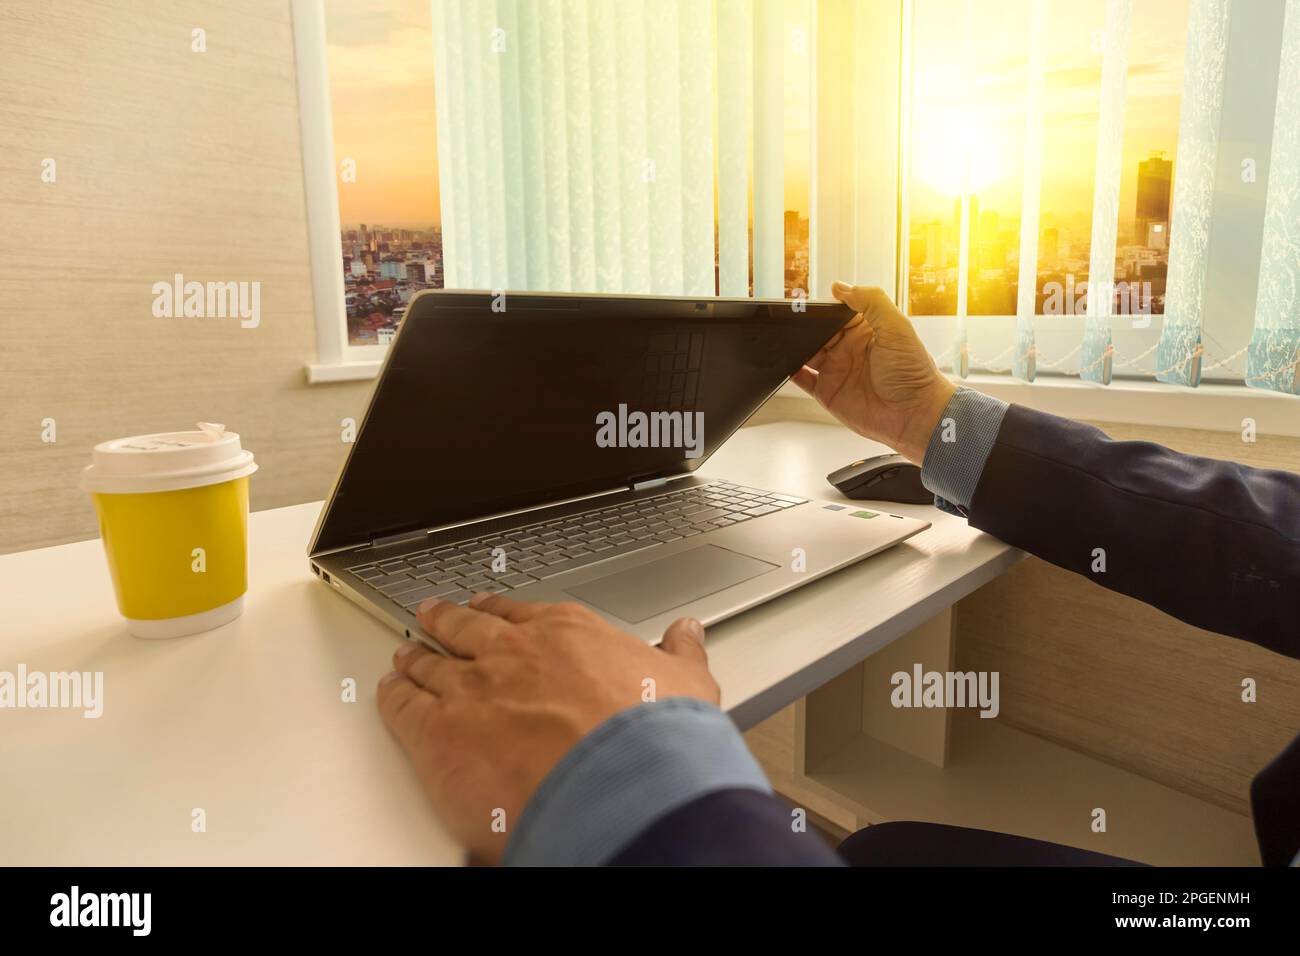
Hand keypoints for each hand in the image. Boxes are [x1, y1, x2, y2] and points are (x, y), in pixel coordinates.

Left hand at [376, 593, 719, 864]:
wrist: (622, 784)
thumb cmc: (653, 737)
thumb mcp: (685, 683)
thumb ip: (679, 653)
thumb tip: (688, 632)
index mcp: (565, 633)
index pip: (519, 613)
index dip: (498, 611)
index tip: (488, 608)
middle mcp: (512, 652)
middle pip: (464, 627)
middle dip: (445, 621)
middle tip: (431, 615)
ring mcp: (471, 689)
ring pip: (428, 664)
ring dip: (414, 659)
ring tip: (404, 657)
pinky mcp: (440, 735)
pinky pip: (402, 706)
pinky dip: (393, 697)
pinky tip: (390, 694)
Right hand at [792, 282, 954, 463]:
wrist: (914, 414)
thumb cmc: (913, 372)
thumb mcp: (897, 327)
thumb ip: (872, 302)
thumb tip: (841, 287)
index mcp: (865, 330)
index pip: (836, 313)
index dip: (822, 309)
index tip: (805, 304)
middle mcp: (849, 349)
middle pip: (817, 332)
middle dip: (803, 326)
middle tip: (788, 321)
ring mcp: (837, 370)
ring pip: (806, 353)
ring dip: (794, 346)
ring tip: (782, 339)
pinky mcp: (828, 392)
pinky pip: (803, 379)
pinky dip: (790, 371)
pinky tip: (783, 363)